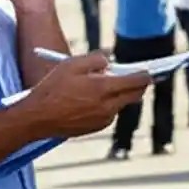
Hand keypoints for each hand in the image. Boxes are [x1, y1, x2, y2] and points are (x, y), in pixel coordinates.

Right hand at [19, 53, 151, 137]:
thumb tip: (110, 62)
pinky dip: (107, 105)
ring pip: (121, 104)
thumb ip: (96, 59)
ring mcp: (103, 119)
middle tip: (137, 76)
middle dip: (139, 85)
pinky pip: (109, 114)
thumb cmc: (52, 88)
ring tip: (103, 85)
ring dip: (119, 95)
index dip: (147, 74)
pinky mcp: (96, 128)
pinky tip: (91, 99)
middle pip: (135, 95)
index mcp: (104, 88)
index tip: (151, 70)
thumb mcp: (72, 64)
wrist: (36, 118)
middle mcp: (108, 106)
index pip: (138, 81)